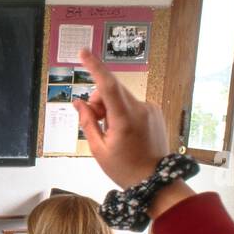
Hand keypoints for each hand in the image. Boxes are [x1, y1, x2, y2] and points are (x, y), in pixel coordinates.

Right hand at [72, 49, 170, 191]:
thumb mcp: (98, 150)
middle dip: (98, 99)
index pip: (107, 85)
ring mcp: (150, 109)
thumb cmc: (125, 168)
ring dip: (110, 107)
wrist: (155, 180)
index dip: (94, 67)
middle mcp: (140, 109)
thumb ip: (87, 122)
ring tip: (111, 130)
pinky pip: (132, 104)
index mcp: (124, 119)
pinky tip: (124, 131)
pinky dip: (122, 111)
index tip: (83, 53)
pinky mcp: (155, 111)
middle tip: (94, 119)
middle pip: (112, 89)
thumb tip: (78, 103)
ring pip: (121, 97)